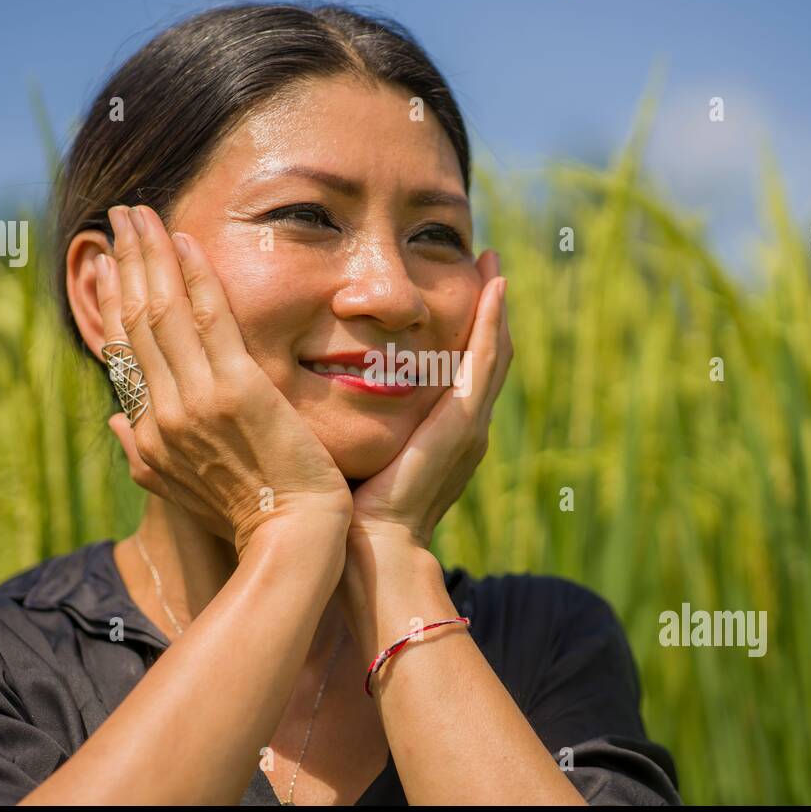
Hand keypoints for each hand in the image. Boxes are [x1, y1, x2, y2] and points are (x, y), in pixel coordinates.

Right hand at [95, 204, 352, 555]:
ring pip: (163, 312)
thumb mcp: (181, 490)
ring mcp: (196, 400)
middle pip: (135, 321)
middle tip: (120, 217)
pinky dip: (195, 276)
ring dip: (150, 254)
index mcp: (149, 435)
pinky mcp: (237, 390)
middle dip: (125, 262)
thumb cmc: (249, 517)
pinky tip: (186, 240)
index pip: (124, 352)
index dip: (114, 300)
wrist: (292, 539)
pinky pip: (211, 319)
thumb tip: (116, 423)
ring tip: (139, 212)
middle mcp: (162, 413)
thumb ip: (145, 454)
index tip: (109, 263)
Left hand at [347, 248, 511, 550]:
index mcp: (440, 436)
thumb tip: (314, 401)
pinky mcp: (464, 423)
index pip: (458, 370)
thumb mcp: (357, 458)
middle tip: (488, 263)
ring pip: (493, 352)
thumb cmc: (351, 512)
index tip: (460, 291)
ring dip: (496, 307)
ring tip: (494, 264)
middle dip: (488, 310)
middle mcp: (465, 427)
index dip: (464, 330)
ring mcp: (469, 424)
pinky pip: (484, 360)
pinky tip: (494, 287)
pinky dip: (492, 323)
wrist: (371, 548)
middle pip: (484, 355)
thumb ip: (353, 430)